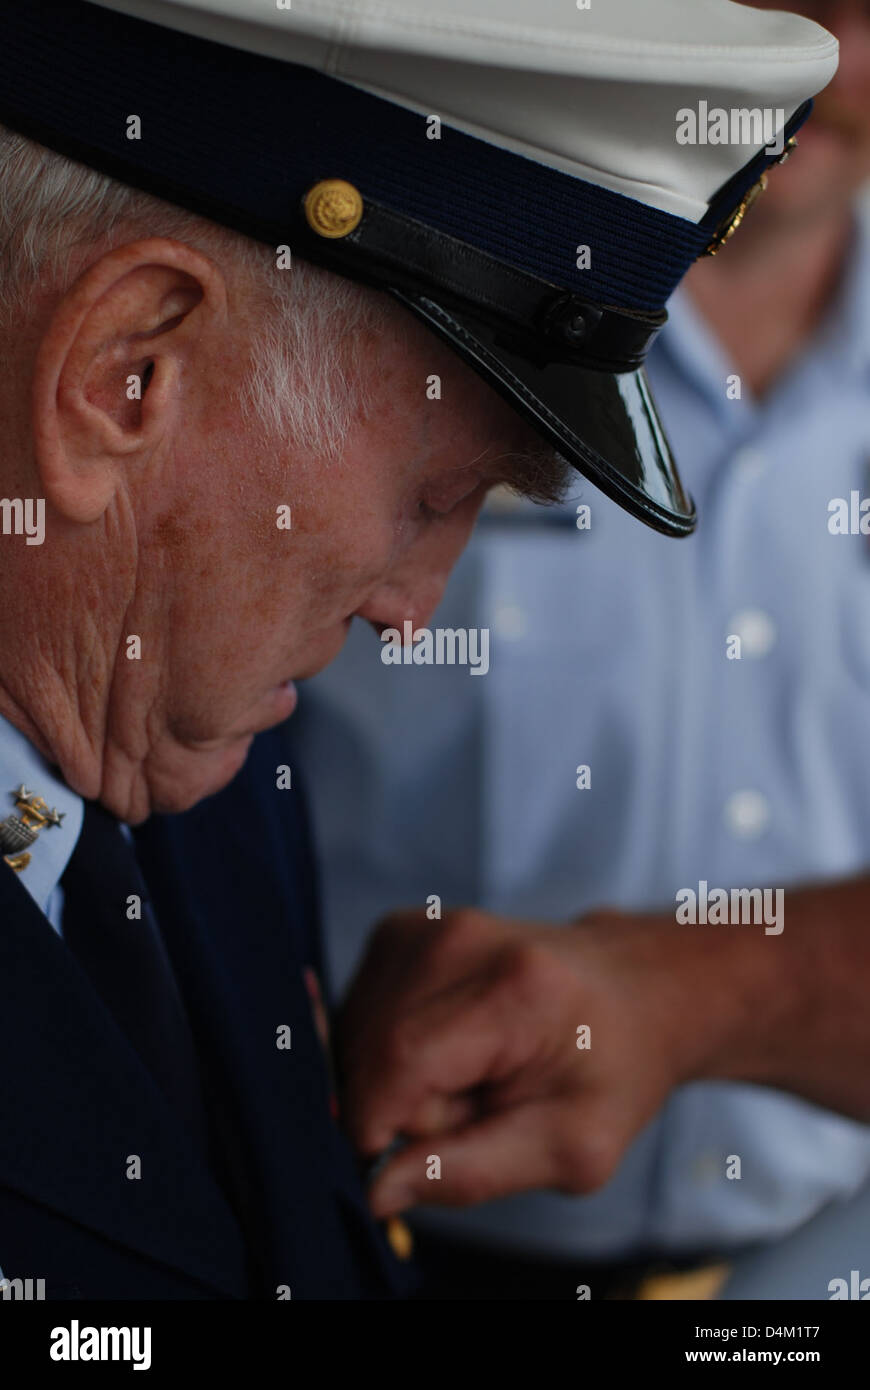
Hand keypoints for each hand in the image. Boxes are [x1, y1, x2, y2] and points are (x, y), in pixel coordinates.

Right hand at [337, 907, 693, 1217]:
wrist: (631, 992)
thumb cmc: (609, 1072)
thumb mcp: (569, 1147)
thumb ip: (468, 1174)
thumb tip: (374, 1192)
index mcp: (511, 989)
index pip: (397, 1062)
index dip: (379, 1128)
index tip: (407, 1165)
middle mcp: (455, 941)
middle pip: (366, 1050)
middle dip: (395, 1110)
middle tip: (468, 1114)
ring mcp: (422, 927)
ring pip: (351, 1034)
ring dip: (387, 1082)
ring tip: (461, 1081)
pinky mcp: (399, 931)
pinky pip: (355, 1014)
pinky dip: (384, 1052)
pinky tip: (440, 1052)